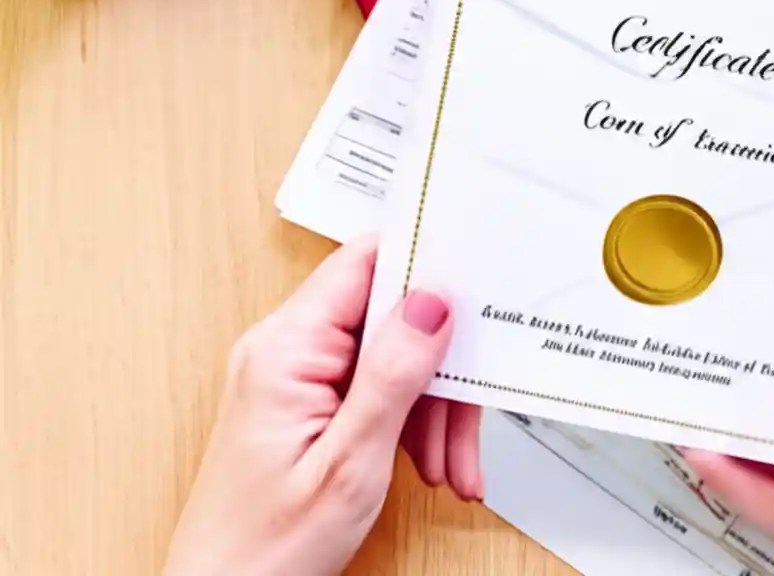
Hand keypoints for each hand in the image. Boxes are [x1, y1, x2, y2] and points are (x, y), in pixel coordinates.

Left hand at [164, 236, 482, 575]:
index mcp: (286, 349)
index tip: (473, 288)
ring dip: (433, 409)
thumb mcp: (350, 461)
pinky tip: (430, 462)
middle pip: (391, 319)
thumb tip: (432, 300)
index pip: (365, 261)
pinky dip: (412, 423)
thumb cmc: (266, 549)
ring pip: (394, 358)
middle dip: (439, 372)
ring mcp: (296, 375)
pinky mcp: (308, 400)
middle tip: (463, 426)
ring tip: (449, 464)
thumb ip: (394, 374)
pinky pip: (377, 387)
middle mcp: (286, 350)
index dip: (424, 263)